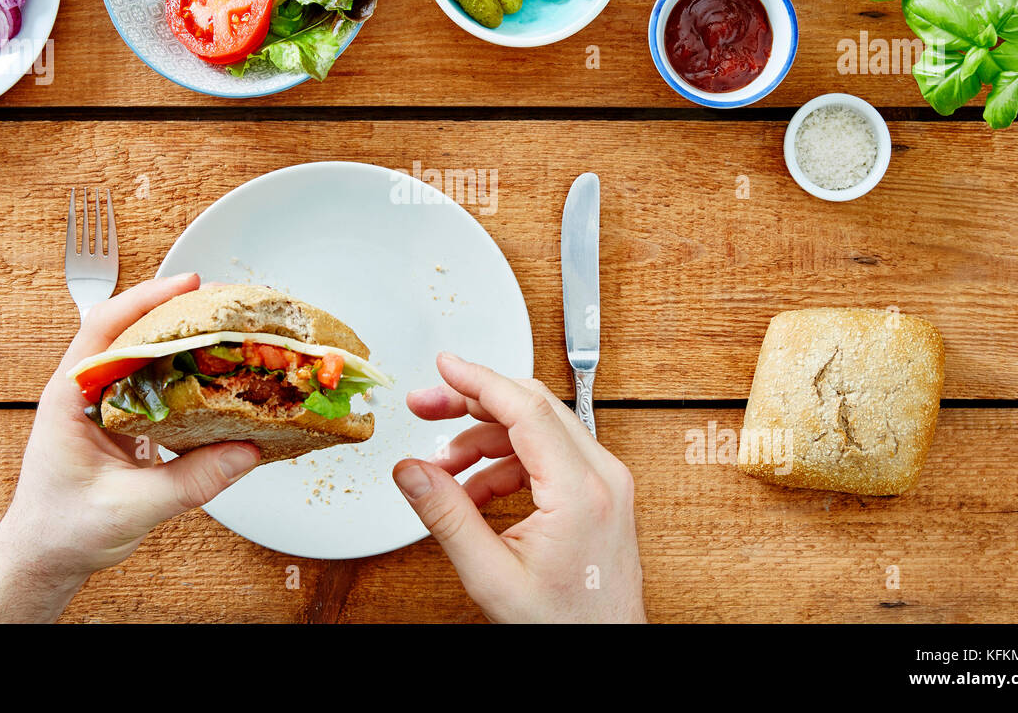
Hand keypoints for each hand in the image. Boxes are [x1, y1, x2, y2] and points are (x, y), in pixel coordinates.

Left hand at [0, 273, 258, 621]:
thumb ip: (188, 482)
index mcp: (70, 397)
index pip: (105, 327)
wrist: (44, 556)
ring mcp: (106, 402)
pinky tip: (219, 372)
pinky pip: (159, 380)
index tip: (188, 285)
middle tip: (226, 302)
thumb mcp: (129, 507)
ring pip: (147, 351)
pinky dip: (190, 369)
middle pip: (132, 328)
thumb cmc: (63, 530)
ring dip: (187, 335)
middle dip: (179, 309)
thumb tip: (244, 452)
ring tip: (229, 327)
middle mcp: (86, 390)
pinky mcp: (126, 417)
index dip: (147, 300)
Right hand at [392, 352, 645, 622]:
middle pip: (531, 408)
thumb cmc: (566, 624)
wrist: (606, 652)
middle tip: (426, 407)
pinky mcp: (601, 492)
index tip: (444, 366)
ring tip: (443, 470)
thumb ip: (447, 517)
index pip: (525, 409)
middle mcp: (603, 476)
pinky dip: (506, 464)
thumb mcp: (492, 576)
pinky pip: (547, 455)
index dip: (478, 380)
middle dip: (472, 404)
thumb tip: (410, 471)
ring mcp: (606, 482)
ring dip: (484, 440)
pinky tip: (474, 493)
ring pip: (537, 429)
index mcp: (582, 491)